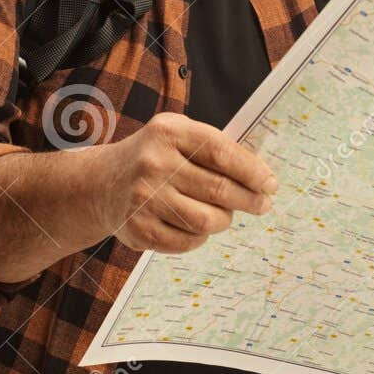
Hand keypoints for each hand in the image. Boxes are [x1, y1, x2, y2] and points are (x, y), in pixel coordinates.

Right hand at [93, 112, 277, 254]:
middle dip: (250, 200)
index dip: (252, 171)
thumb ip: (215, 147)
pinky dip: (200, 237)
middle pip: (219, 190)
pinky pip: (188, 241)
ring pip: (207, 221)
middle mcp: (153, 163)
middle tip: (262, 204)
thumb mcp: (178, 135)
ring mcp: (143, 199)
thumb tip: (261, 175)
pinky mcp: (138, 230)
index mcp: (168, 132)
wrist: (102, 183)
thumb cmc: (154, 156)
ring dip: (223, 220)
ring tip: (222, 214)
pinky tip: (196, 226)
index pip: (221, 152)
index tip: (270, 184)